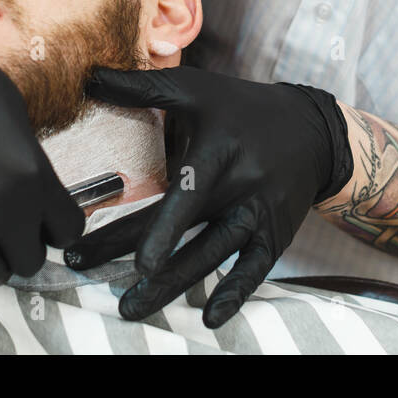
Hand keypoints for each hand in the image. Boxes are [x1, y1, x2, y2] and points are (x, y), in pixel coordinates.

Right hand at [0, 0, 83, 283]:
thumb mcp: (15, 118)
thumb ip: (27, 168)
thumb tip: (30, 206)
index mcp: (33, 173)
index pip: (67, 232)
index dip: (54, 231)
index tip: (40, 226)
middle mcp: (0, 203)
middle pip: (27, 262)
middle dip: (16, 248)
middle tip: (1, 233)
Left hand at [63, 66, 353, 327]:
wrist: (311, 130)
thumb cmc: (240, 108)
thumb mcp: (195, 88)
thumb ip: (140, 86)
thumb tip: (86, 78)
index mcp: (218, 152)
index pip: (189, 194)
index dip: (165, 230)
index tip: (141, 262)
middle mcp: (241, 186)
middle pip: (189, 234)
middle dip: (146, 267)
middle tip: (104, 289)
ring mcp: (259, 214)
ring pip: (214, 257)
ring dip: (174, 287)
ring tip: (132, 309)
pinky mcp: (275, 235)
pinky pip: (254, 271)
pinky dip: (235, 295)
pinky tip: (210, 318)